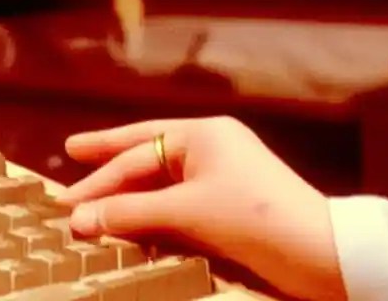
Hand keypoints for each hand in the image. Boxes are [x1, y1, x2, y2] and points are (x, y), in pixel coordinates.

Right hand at [57, 116, 346, 300]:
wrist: (322, 254)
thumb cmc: (255, 218)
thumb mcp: (186, 212)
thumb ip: (130, 213)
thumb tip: (79, 221)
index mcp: (204, 134)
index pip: (136, 153)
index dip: (98, 178)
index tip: (64, 201)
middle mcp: (211, 149)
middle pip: (146, 160)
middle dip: (107, 176)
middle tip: (69, 182)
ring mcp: (222, 178)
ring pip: (161, 186)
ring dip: (128, 202)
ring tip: (93, 213)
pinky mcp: (230, 209)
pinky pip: (178, 207)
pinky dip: (152, 218)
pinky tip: (132, 230)